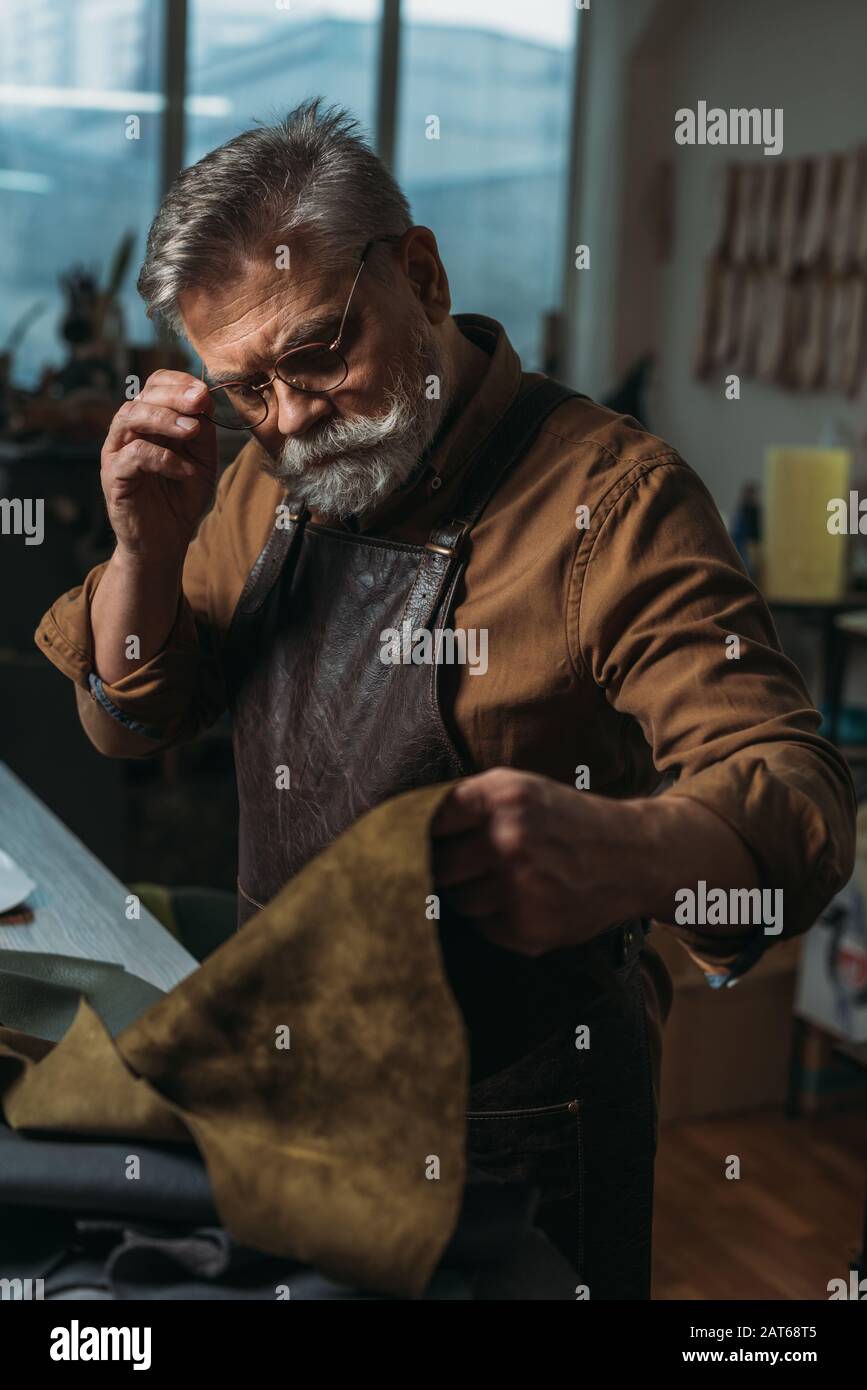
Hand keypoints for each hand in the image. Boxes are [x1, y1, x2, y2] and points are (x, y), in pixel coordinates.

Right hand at [100, 369, 217, 565]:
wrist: (165, 541)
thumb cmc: (181, 497)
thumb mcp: (202, 459)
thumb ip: (203, 431)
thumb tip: (204, 399)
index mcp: (149, 422)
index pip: (154, 385)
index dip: (177, 382)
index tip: (204, 392)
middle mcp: (128, 432)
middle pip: (141, 396)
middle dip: (174, 395)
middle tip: (200, 402)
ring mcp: (116, 453)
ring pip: (130, 418)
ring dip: (164, 419)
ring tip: (192, 431)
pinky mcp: (113, 477)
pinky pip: (133, 456)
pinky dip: (164, 459)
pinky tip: (186, 471)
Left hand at [430, 768, 642, 955]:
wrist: (632, 857)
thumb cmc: (567, 821)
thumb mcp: (522, 789)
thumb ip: (469, 804)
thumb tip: (407, 833)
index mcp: (501, 796)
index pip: (430, 821)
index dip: (425, 835)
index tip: (422, 844)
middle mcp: (507, 838)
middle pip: (439, 866)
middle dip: (447, 868)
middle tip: (469, 866)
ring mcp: (518, 886)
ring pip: (458, 901)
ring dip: (471, 895)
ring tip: (505, 881)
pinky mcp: (528, 927)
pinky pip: (484, 927)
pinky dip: (496, 918)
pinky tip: (523, 901)